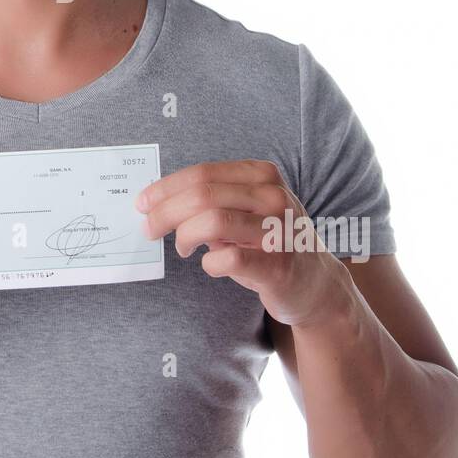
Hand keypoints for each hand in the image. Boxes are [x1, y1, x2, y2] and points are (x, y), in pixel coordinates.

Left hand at [136, 159, 348, 327]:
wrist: (315, 284)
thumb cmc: (268, 242)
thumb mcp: (245, 209)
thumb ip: (210, 199)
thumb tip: (158, 201)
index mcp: (262, 175)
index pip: (202, 173)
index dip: (166, 188)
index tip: (143, 202)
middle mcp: (273, 197)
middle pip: (202, 195)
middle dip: (165, 212)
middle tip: (149, 229)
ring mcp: (278, 231)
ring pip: (213, 222)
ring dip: (185, 236)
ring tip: (183, 248)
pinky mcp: (277, 266)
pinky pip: (228, 259)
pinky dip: (209, 262)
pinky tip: (212, 264)